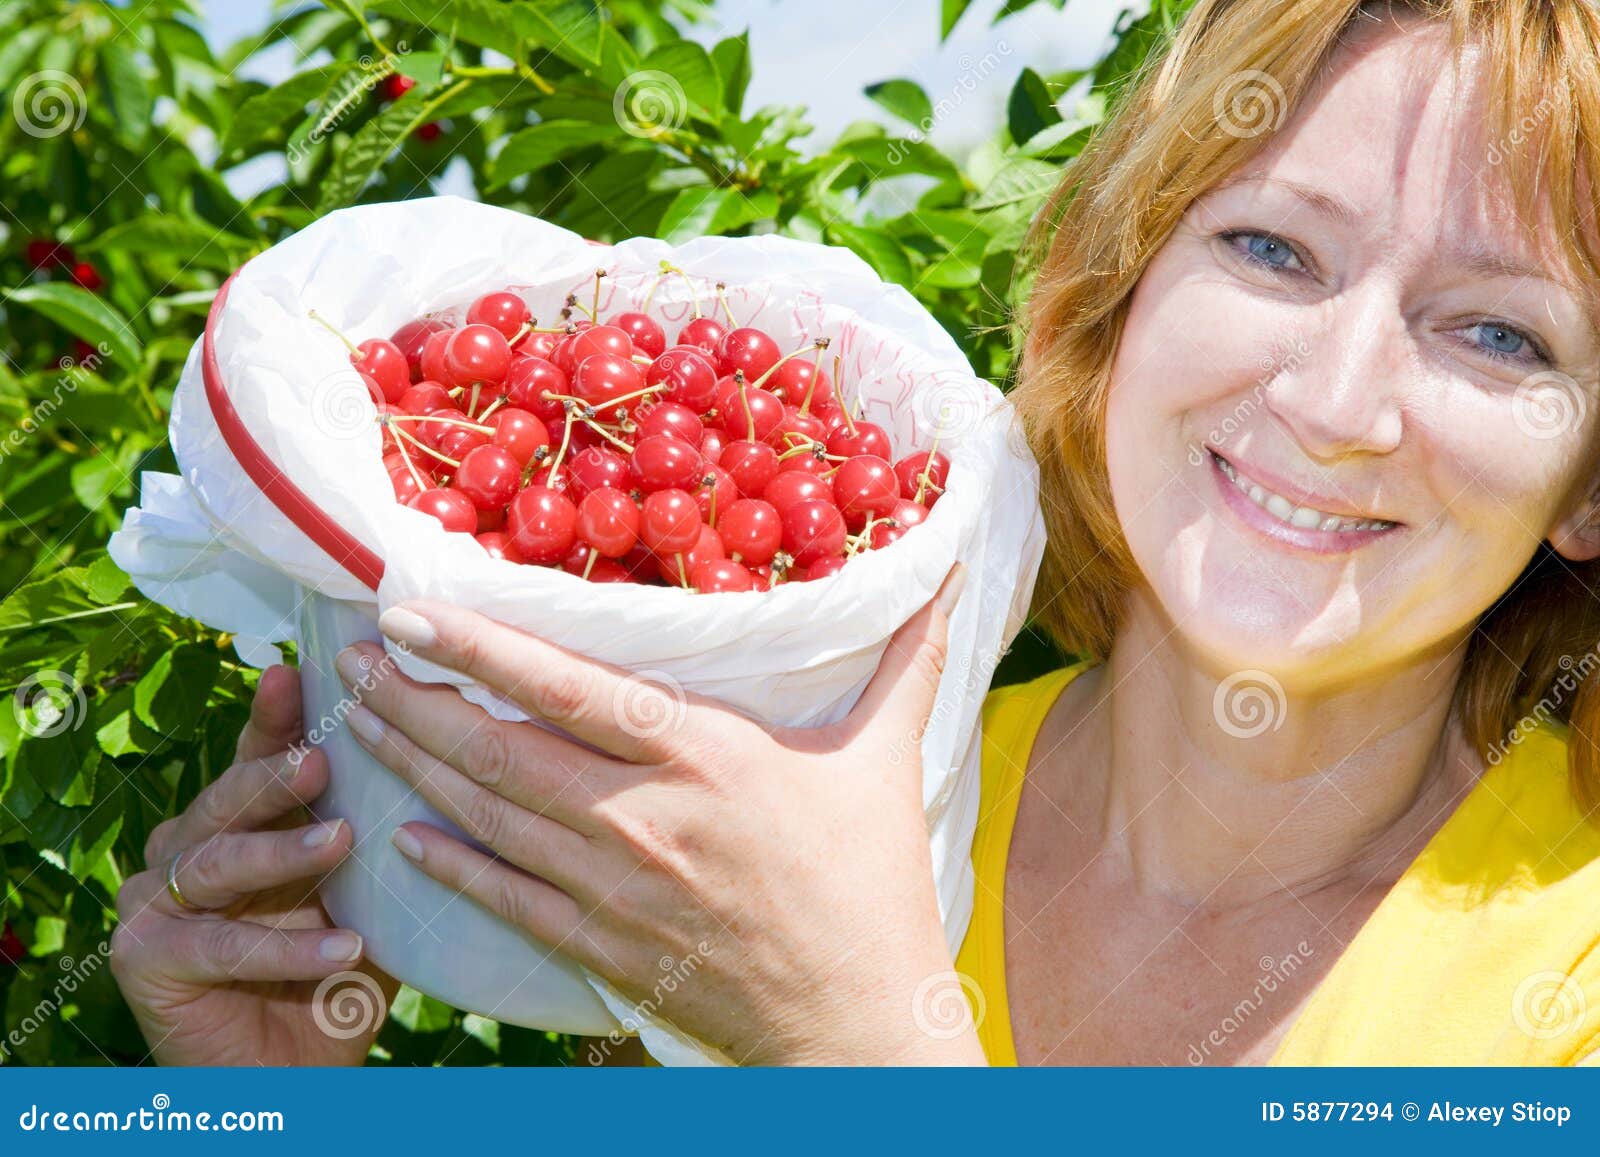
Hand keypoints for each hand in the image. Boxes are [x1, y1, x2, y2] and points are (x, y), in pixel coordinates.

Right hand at [110, 665, 398, 1065]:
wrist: (296, 1078)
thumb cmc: (338, 974)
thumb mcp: (370, 894)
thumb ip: (382, 831)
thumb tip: (439, 755)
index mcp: (237, 822)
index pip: (257, 758)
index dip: (276, 718)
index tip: (296, 674)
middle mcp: (185, 850)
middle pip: (227, 799)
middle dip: (275, 775)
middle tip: (323, 759)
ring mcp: (153, 902)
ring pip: (218, 862)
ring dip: (284, 853)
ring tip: (343, 842)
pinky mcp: (144, 958)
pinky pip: (220, 945)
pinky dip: (285, 946)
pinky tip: (343, 950)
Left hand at [338, 564, 982, 1065]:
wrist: (857, 1019)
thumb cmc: (872, 882)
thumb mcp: (887, 757)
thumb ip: (902, 660)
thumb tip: (944, 575)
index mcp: (702, 753)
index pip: (567, 685)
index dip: (479, 644)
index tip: (409, 609)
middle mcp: (640, 815)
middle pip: (499, 750)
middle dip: (414, 701)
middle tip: (353, 660)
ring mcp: (612, 887)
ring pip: (487, 818)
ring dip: (414, 767)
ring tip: (359, 724)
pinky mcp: (601, 947)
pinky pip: (506, 901)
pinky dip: (450, 867)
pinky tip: (408, 838)